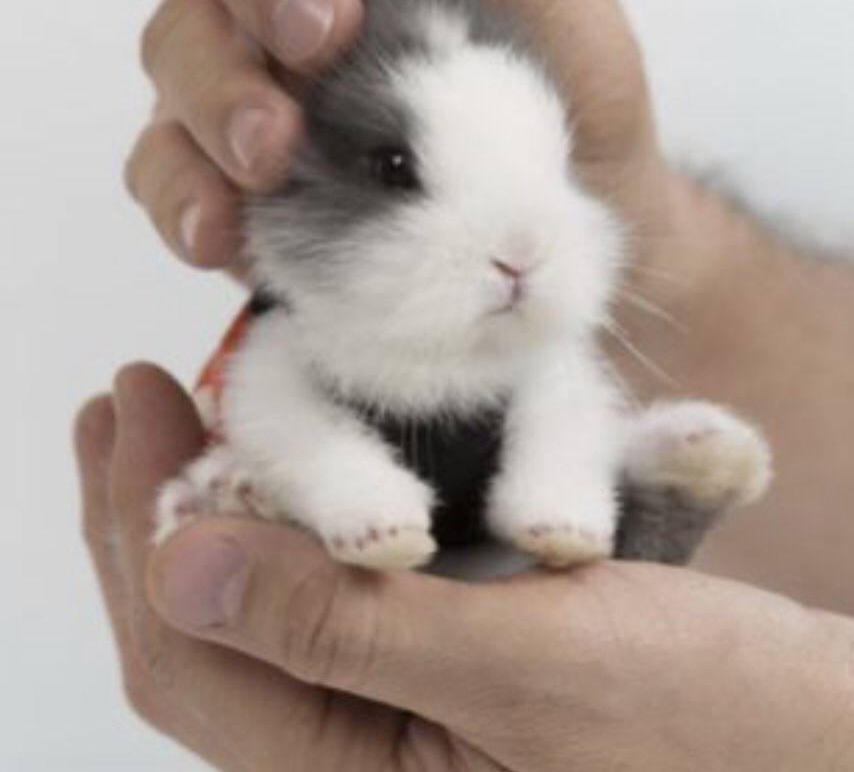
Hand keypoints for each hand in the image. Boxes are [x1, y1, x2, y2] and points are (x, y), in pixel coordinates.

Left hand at [76, 365, 853, 771]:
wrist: (824, 745)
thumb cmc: (712, 726)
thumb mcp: (526, 669)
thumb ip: (345, 631)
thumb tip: (182, 561)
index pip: (189, 657)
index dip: (137, 524)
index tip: (124, 403)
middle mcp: (361, 768)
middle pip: (208, 635)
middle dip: (156, 507)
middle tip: (126, 396)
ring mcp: (401, 723)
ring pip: (265, 608)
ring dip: (224, 503)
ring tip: (188, 411)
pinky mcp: (448, 674)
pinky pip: (336, 598)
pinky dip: (303, 518)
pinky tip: (295, 458)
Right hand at [126, 0, 693, 303]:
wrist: (554, 243)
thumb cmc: (575, 111)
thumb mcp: (578, 25)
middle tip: (320, 37)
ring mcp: (258, 54)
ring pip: (176, 30)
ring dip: (216, 87)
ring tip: (274, 155)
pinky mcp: (230, 155)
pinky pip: (167, 159)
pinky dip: (185, 191)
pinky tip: (223, 229)